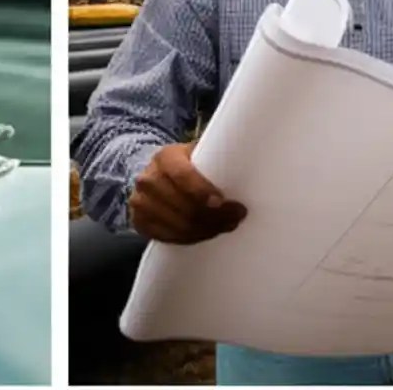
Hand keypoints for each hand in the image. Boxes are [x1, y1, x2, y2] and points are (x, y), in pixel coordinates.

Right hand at [129, 141, 246, 243]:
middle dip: (213, 216)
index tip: (221, 201)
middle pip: (183, 206)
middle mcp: (148, 179)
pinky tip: (204, 233)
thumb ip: (216, 156)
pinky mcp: (139, 221)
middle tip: (235, 218)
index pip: (183, 175)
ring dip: (205, 230)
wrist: (154, 176)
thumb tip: (252, 161)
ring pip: (178, 225)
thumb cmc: (185, 165)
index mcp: (165, 157)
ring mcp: (140, 202)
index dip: (202, 191)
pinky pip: (168, 237)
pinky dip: (189, 239)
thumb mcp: (197, 153)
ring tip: (224, 226)